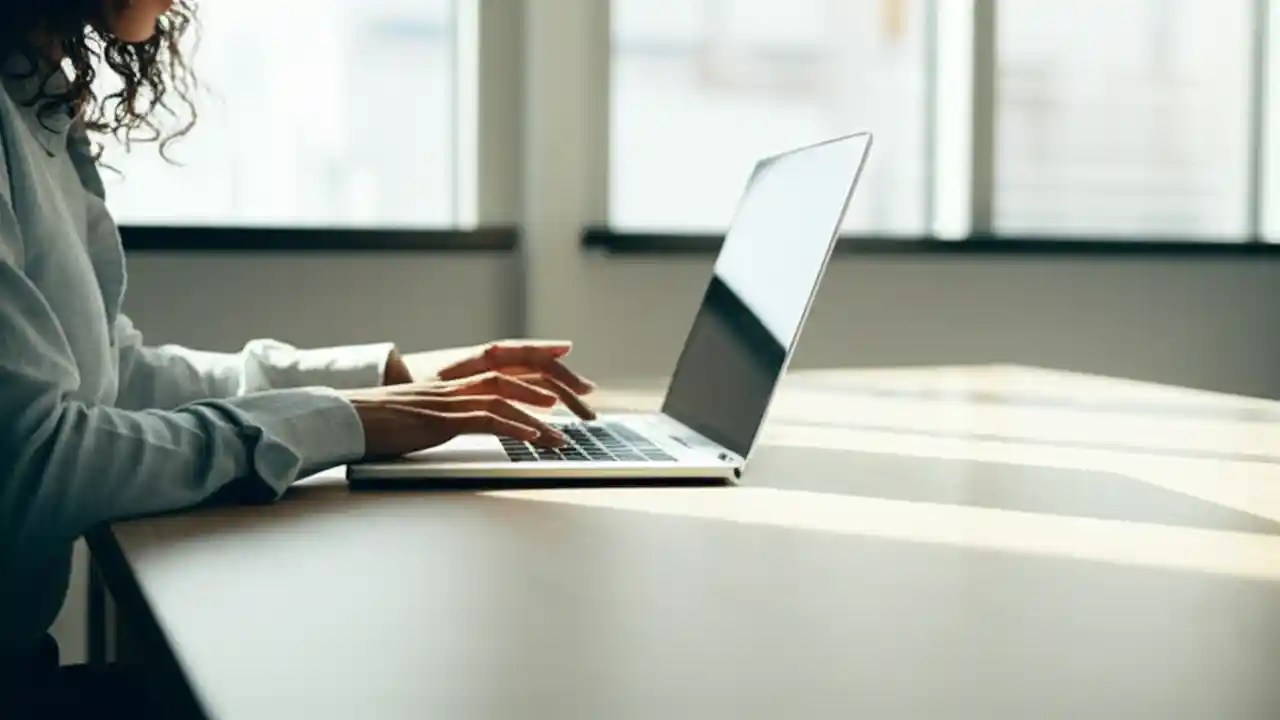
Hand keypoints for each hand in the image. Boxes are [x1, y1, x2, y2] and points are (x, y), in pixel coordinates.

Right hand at [343, 374, 570, 459]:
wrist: (341, 418)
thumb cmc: (369, 423)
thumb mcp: (410, 417)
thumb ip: (434, 418)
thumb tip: (447, 428)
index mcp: (446, 385)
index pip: (496, 368)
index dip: (528, 367)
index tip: (557, 369)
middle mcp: (451, 387)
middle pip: (508, 376)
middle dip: (545, 386)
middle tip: (576, 398)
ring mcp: (446, 401)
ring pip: (503, 398)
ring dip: (537, 416)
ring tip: (562, 433)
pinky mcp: (440, 420)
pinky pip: (486, 420)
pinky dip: (514, 428)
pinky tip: (534, 438)